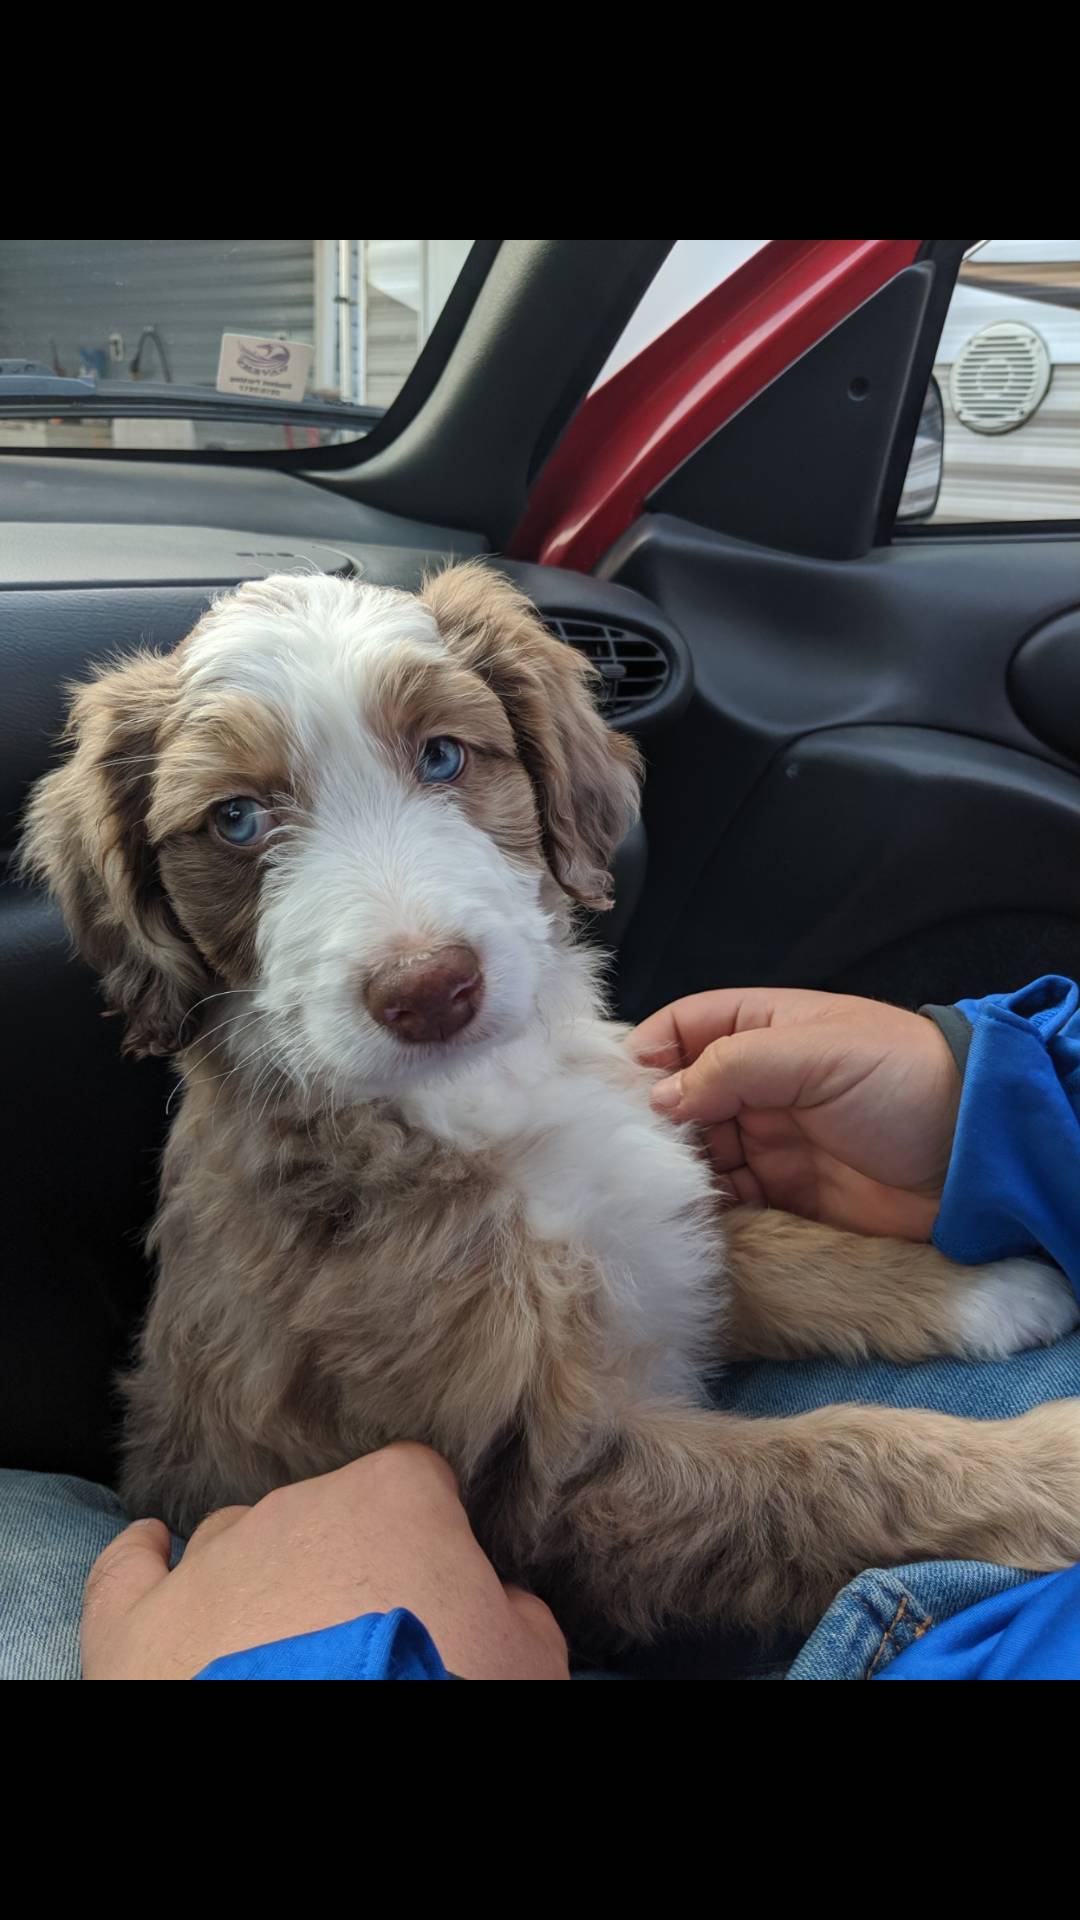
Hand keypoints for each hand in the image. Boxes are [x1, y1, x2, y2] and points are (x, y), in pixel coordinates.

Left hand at [82, 1444, 568, 1680]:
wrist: (329, 1768)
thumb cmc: (443, 1695)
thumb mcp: (530, 1662)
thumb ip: (519, 1612)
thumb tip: (505, 1602)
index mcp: (395, 1498)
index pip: (419, 1485)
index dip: (431, 1538)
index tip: (441, 1589)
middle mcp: (296, 1507)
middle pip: (325, 1516)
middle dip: (345, 1567)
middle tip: (369, 1641)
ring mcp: (210, 1563)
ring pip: (235, 1541)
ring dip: (257, 1579)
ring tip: (280, 1642)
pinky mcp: (138, 1625)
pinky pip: (126, 1569)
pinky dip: (139, 1558)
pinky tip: (148, 1548)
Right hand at [633, 987, 960, 1239]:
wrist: (978, 1155)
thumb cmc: (904, 1081)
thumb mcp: (817, 1054)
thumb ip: (732, 1068)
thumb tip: (657, 1096)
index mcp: (762, 1028)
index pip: (680, 1029)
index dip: (642, 1055)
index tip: (608, 1092)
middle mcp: (756, 1082)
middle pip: (677, 1097)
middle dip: (649, 1123)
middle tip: (625, 1153)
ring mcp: (768, 1138)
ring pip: (694, 1151)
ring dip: (672, 1170)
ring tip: (652, 1190)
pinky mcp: (784, 1193)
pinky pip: (726, 1199)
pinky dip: (704, 1208)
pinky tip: (687, 1217)